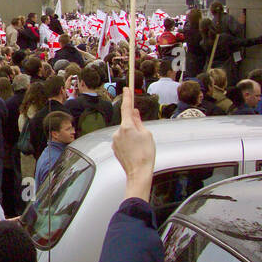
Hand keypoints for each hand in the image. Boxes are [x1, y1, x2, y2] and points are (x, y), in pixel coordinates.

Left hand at [112, 87, 154, 201]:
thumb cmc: (145, 154)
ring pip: (125, 133)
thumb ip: (139, 121)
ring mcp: (115, 141)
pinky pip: (122, 141)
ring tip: (140, 148)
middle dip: (135, 126)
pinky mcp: (114, 148)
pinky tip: (135, 151)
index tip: (127, 89)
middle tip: (144, 137)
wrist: (138, 172)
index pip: (126, 108)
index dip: (127, 97)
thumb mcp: (147, 134)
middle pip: (127, 123)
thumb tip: (134, 113)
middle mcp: (118, 132)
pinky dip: (129, 143)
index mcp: (126, 126)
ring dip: (132, 136)